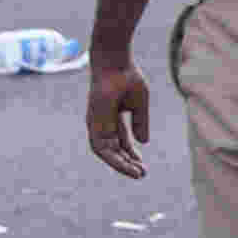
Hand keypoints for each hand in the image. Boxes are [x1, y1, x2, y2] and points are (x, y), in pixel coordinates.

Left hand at [88, 59, 153, 177]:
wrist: (115, 64)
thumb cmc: (127, 78)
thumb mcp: (139, 104)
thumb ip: (140, 122)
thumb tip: (143, 142)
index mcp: (112, 119)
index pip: (119, 143)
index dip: (130, 155)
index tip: (142, 167)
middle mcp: (102, 123)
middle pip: (112, 149)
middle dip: (126, 163)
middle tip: (142, 174)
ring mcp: (96, 123)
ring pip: (105, 151)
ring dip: (120, 164)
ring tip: (137, 174)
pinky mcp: (94, 121)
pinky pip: (100, 145)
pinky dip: (112, 157)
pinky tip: (126, 165)